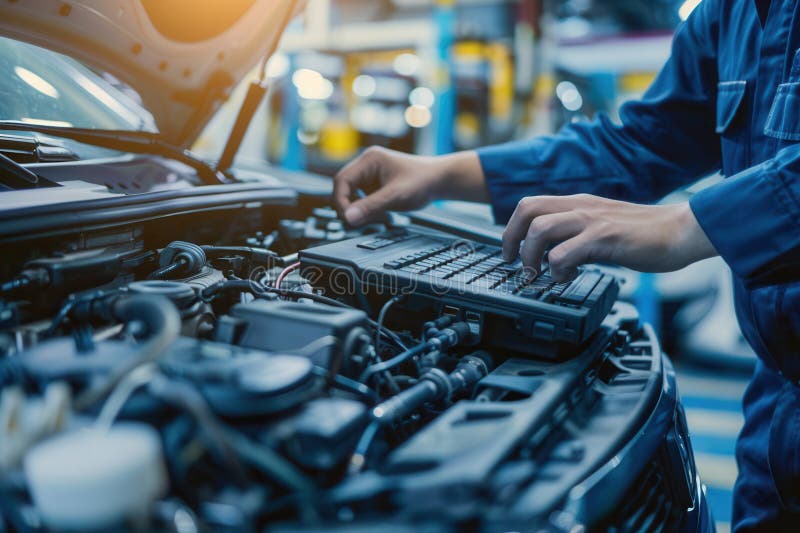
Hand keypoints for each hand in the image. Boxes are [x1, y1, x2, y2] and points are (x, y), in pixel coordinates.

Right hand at [333, 147, 487, 225]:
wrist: (441, 180)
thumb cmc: (423, 181)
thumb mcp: (396, 196)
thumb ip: (371, 207)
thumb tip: (348, 218)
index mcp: (369, 159)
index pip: (341, 180)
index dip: (341, 201)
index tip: (349, 219)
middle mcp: (367, 164)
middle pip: (343, 188)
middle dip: (351, 207)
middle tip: (363, 222)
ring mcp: (370, 175)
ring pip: (352, 196)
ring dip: (361, 210)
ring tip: (382, 216)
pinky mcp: (375, 185)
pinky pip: (362, 200)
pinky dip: (369, 210)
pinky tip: (385, 214)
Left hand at [502, 194, 717, 280]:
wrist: (683, 230)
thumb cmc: (646, 234)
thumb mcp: (603, 227)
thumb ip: (578, 235)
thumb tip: (554, 255)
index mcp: (578, 203)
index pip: (529, 204)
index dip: (512, 228)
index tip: (510, 252)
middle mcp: (580, 206)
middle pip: (527, 210)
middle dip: (512, 239)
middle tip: (516, 264)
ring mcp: (592, 220)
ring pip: (540, 229)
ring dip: (533, 256)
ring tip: (541, 275)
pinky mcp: (604, 238)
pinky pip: (564, 253)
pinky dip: (557, 270)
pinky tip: (568, 278)